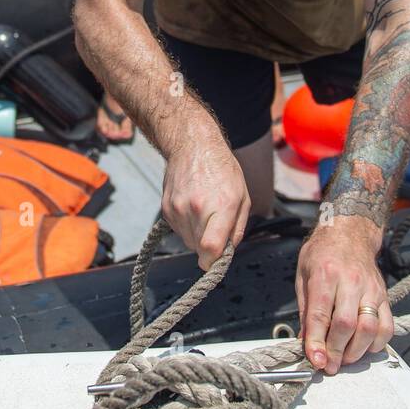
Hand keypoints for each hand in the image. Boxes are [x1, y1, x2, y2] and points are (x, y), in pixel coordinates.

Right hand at [161, 135, 250, 270]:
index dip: (213, 262)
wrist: (193, 146)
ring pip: (188, 241)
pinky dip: (186, 226)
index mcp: (222, 205)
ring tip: (204, 212)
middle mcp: (197, 208)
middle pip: (199, 249)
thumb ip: (238, 228)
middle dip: (209, 246)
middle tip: (216, 226)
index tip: (216, 261)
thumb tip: (227, 251)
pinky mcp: (166, 209)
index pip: (211, 248)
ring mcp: (178, 208)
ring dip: (197, 236)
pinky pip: (178, 230)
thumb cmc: (223, 170)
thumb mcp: (243, 196)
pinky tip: (192, 207)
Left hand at [296, 214, 393, 374]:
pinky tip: (364, 347)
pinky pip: (387, 326)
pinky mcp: (385, 296)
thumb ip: (306, 311)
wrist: (349, 232)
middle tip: (329, 365)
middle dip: (336, 351)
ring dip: (356, 351)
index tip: (315, 361)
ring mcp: (371, 289)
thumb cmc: (322, 254)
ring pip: (369, 328)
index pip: (320, 314)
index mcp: (325, 274)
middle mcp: (351, 281)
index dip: (317, 342)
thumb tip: (306, 343)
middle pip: (346, 325)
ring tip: (344, 358)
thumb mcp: (303, 276)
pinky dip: (376, 343)